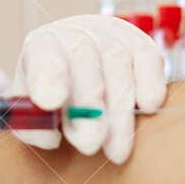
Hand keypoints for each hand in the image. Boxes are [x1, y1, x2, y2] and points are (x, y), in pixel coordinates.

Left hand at [13, 14, 166, 162]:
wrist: (83, 65)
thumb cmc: (55, 94)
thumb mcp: (34, 111)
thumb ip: (35, 127)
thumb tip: (51, 137)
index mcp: (42, 46)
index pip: (42, 53)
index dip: (48, 76)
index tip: (50, 102)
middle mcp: (76, 33)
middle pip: (83, 59)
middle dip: (89, 105)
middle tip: (90, 144)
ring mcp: (110, 35)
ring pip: (118, 64)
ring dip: (119, 111)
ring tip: (116, 150)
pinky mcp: (140, 43)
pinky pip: (149, 58)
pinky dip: (150, 83)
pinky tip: (147, 108)